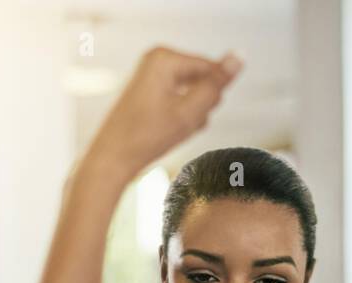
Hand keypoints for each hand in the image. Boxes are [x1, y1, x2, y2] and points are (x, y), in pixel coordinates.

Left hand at [85, 47, 242, 181]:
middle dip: (199, 106)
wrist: (112, 158)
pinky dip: (179, 117)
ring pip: (192, 93)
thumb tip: (240, 56)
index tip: (193, 119)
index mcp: (164, 57)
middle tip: (179, 126)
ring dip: (190, 115)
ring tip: (170, 131)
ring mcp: (151, 74)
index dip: (211, 98)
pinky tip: (166, 132)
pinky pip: (179, 100)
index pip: (211, 69)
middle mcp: (156, 59)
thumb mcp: (189, 113)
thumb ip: (216, 85)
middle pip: (201, 81)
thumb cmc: (146, 137)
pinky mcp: (149, 89)